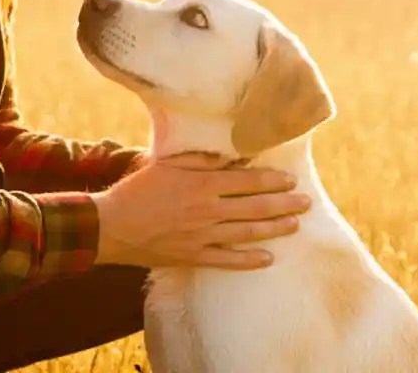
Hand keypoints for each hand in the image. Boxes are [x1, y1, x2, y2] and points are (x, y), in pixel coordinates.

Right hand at [89, 153, 310, 269]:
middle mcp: (207, 209)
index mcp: (202, 183)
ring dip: (275, 229)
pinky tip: (268, 258)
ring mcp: (202, 235)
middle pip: (256, 207)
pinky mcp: (193, 256)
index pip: (248, 181)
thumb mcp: (167, 164)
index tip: (291, 180)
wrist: (111, 226)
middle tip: (306, 203)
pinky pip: (228, 260)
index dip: (274, 180)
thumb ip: (199, 160)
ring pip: (248, 233)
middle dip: (284, 204)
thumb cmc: (137, 190)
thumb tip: (229, 157)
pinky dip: (250, 260)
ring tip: (295, 226)